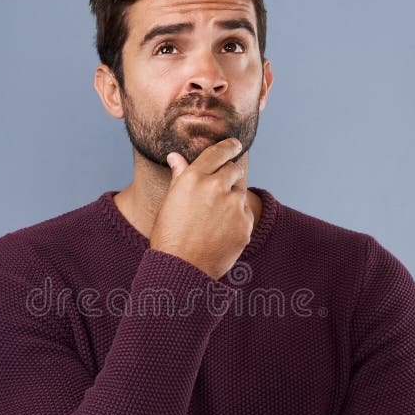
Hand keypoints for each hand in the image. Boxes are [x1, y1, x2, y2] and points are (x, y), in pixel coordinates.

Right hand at [150, 137, 252, 280]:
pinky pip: (245, 213)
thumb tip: (175, 156)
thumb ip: (179, 176)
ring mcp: (233, 206)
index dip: (229, 146)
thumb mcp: (170, 202)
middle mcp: (216, 186)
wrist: (181, 269)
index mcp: (194, 177)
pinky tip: (221, 231)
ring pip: (240, 192)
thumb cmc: (169, 235)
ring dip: (232, 199)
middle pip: (233, 169)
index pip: (218, 152)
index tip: (235, 145)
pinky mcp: (245, 224)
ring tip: (214, 219)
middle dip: (229, 176)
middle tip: (219, 191)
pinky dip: (237, 219)